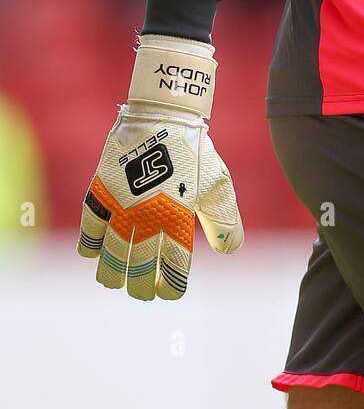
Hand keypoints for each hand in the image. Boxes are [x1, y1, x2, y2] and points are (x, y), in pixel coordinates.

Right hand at [77, 35, 242, 299]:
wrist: (164, 115)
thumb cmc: (195, 151)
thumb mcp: (218, 184)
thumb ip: (224, 219)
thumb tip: (229, 250)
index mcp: (179, 217)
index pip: (174, 266)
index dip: (171, 286)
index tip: (169, 293)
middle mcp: (149, 216)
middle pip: (140, 267)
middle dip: (141, 286)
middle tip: (142, 292)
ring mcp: (123, 204)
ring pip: (111, 253)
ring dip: (111, 273)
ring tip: (113, 282)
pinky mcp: (102, 190)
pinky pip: (90, 225)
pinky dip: (89, 243)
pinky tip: (92, 252)